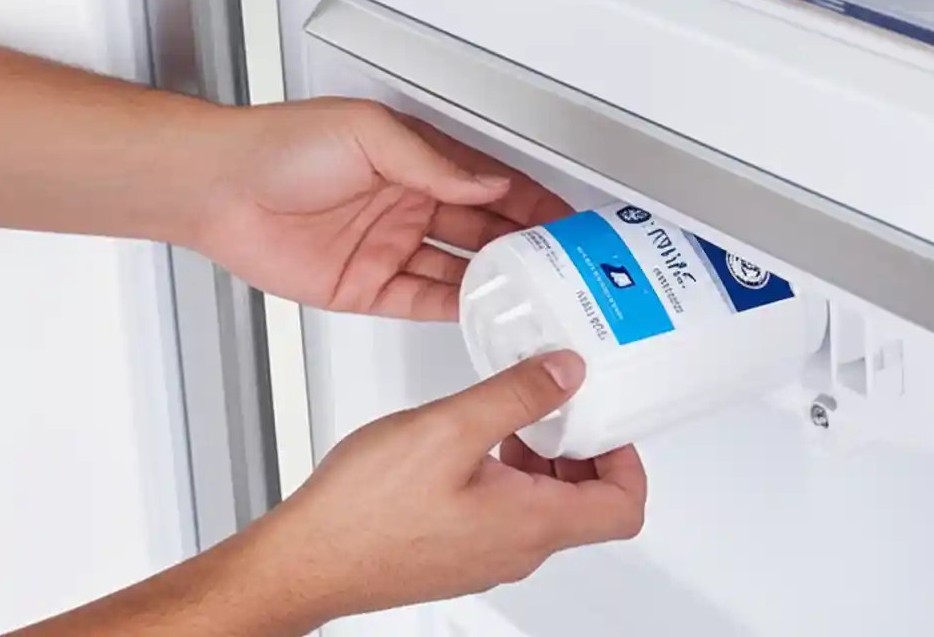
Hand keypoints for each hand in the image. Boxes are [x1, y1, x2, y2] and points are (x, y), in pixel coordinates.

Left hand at [195, 98, 571, 320]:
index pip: (493, 184)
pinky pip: (425, 302)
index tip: (568, 220)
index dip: (534, 201)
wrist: (216, 189)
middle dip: (527, 248)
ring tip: (538, 297)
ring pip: (461, 271)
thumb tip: (489, 182)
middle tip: (567, 267)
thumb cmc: (279, 145)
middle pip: (485, 232)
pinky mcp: (369, 289)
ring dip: (498, 282)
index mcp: (418, 162)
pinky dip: (457, 310)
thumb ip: (434, 164)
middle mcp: (410, 206)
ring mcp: (392, 249)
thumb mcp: (369, 133)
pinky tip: (487, 314)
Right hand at [239, 350, 645, 624]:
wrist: (306, 560)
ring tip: (513, 418)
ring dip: (543, 459)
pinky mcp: (459, 553)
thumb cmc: (365, 510)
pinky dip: (509, 474)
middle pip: (589, 506)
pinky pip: (508, 513)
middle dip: (583, 449)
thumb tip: (567, 373)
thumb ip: (517, 395)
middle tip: (561, 407)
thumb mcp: (450, 427)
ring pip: (545, 507)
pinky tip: (471, 443)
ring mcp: (488, 555)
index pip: (624, 506)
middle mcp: (519, 548)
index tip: (605, 417)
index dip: (627, 458)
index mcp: (532, 522)